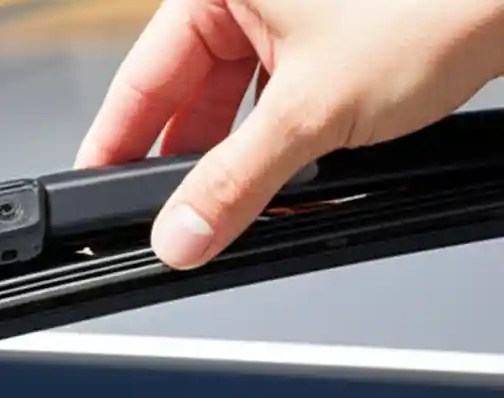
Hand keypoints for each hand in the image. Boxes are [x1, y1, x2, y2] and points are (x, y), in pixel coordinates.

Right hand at [76, 0, 503, 268]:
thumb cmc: (440, 3)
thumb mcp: (313, 111)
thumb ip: (234, 183)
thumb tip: (180, 234)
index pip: (140, 77)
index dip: (115, 143)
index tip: (97, 192)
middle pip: (186, 93)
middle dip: (182, 161)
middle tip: (166, 218)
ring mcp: (291, 13)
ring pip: (235, 100)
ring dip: (235, 156)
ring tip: (232, 204)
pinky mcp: (330, 35)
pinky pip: (277, 97)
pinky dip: (276, 140)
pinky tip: (283, 176)